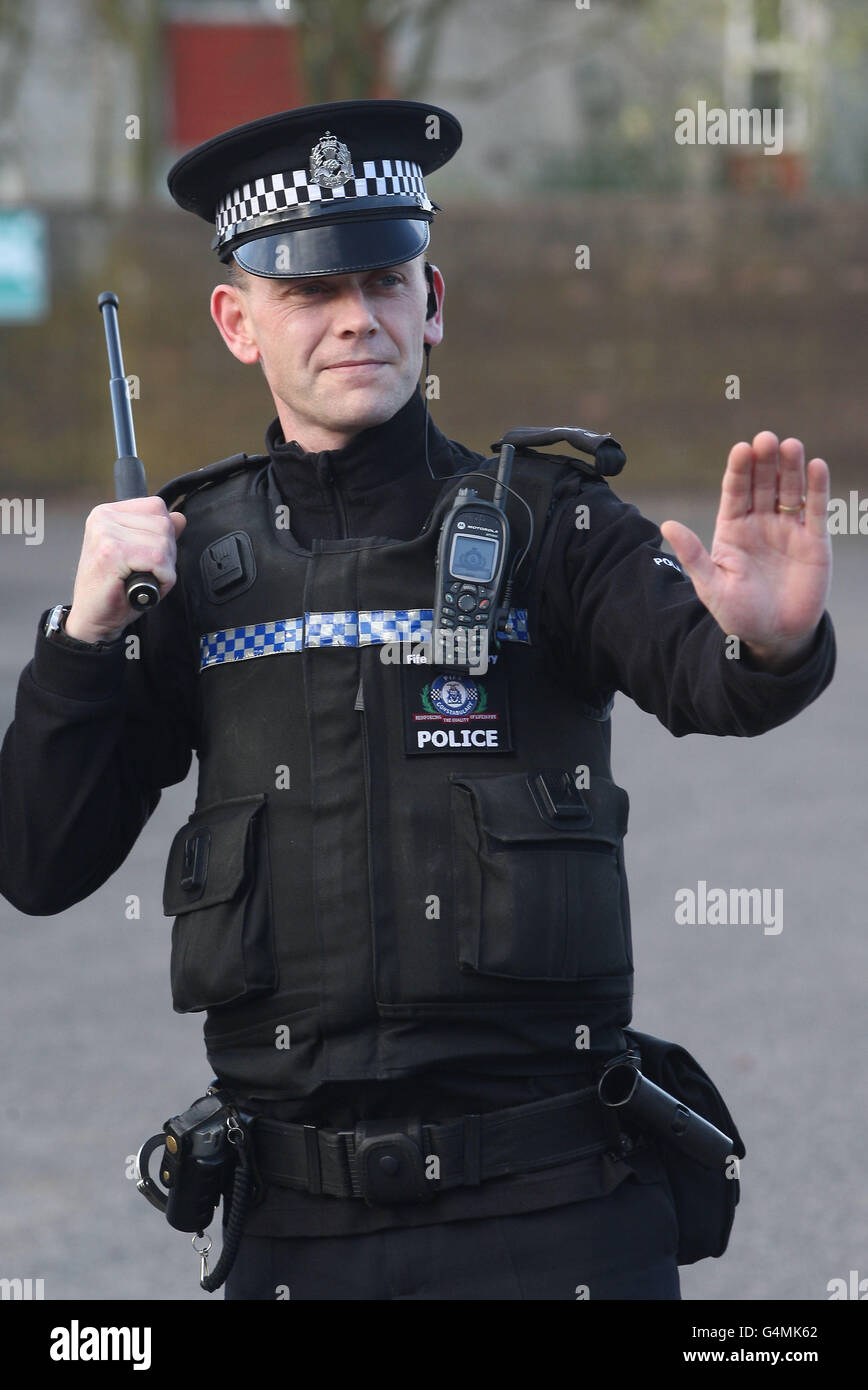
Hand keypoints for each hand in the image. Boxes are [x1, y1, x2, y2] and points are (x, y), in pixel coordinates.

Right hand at [65, 497, 186, 644]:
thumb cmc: (113, 591)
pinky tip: (143, 586)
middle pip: (164, 524)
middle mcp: (103, 517)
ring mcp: (105, 532)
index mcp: (107, 513)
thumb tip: (179, 517)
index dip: (163, 536)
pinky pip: (158, 560)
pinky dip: (161, 579)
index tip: (146, 558)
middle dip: (166, 555)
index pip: (157, 507)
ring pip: (163, 544)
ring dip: (163, 570)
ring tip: (141, 580)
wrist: (92, 619)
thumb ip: (158, 534)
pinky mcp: (112, 552)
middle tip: (145, 573)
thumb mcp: (140, 557)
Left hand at [659, 433, 830, 673]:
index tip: (741, 449)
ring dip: (790, 467)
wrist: (774, 636)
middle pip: (763, 484)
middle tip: (766, 438)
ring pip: (789, 490)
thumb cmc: (738, 613)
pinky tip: (816, 466)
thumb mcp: (711, 586)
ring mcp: (788, 529)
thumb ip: (692, 555)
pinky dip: (817, 487)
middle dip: (764, 461)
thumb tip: (666, 525)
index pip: (735, 492)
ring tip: (790, 445)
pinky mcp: (814, 540)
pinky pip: (815, 509)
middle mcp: (760, 523)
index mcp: (732, 529)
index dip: (739, 470)